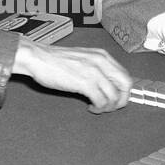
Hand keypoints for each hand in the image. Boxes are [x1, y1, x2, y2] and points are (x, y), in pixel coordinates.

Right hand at [12, 39, 130, 112]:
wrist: (38, 57)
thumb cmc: (55, 60)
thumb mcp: (83, 59)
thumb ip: (97, 68)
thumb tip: (107, 84)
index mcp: (102, 56)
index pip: (125, 75)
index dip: (123, 91)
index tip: (116, 98)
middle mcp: (101, 62)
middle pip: (126, 85)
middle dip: (122, 100)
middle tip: (112, 107)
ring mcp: (94, 72)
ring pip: (114, 96)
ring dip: (108, 107)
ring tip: (97, 108)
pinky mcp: (85, 82)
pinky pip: (101, 101)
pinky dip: (98, 108)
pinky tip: (90, 107)